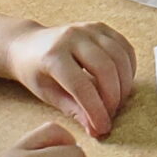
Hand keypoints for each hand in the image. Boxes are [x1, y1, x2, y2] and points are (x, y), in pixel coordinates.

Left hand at [7, 20, 135, 137]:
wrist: (27, 44)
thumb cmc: (34, 71)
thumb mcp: (47, 94)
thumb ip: (73, 109)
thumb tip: (96, 129)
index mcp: (53, 56)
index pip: (81, 86)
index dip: (96, 110)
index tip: (103, 127)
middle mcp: (72, 37)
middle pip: (105, 68)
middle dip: (113, 97)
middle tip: (111, 115)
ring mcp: (88, 29)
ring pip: (119, 57)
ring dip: (124, 84)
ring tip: (118, 102)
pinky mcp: (100, 27)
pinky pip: (124, 47)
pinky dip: (129, 68)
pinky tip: (123, 83)